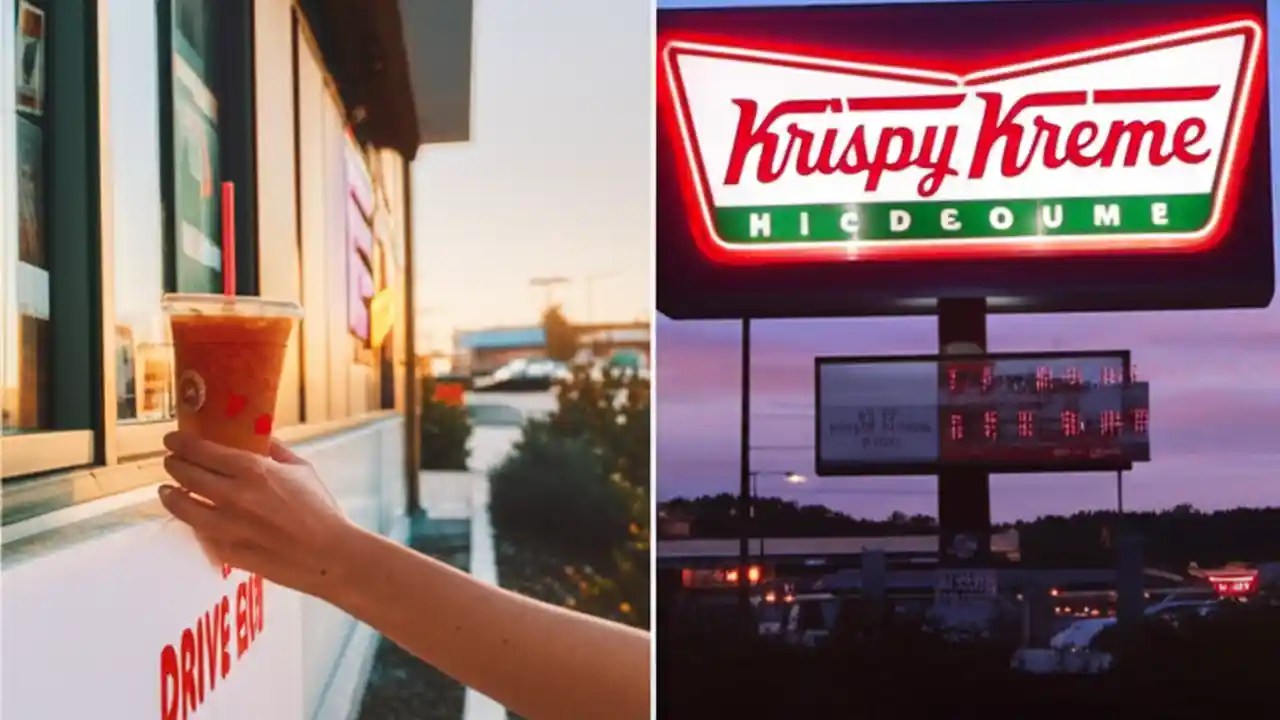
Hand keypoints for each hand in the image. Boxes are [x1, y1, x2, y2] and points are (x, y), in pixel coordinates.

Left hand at [158, 431, 357, 597]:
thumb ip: (277, 451)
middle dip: (173, 464)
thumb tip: (262, 438)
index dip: (181, 442)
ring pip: (181, 506)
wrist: (327, 556)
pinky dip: (193, 521)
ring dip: (170, 495)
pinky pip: (198, 532)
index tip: (172, 438)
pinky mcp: (224, 551)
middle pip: (186, 474)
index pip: (201, 450)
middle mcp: (231, 496)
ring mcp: (224, 526)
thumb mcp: (303, 470)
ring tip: (168, 491)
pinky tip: (195, 518)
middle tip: (170, 460)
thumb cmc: (321, 510)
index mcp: (252, 470)